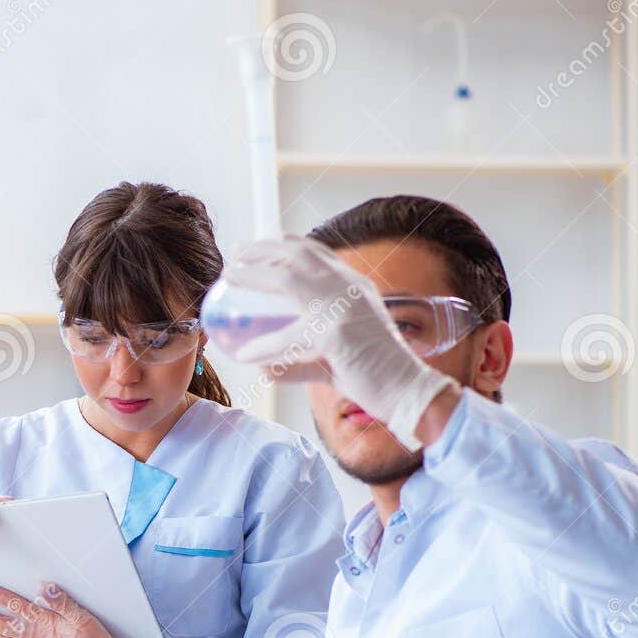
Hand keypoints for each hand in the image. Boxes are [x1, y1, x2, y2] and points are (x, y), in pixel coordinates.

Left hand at [227, 237, 454, 446]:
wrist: (408, 392)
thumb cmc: (372, 377)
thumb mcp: (332, 360)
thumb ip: (300, 359)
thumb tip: (265, 370)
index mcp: (354, 286)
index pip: (318, 253)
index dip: (287, 244)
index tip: (262, 244)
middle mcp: (350, 288)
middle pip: (299, 254)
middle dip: (263, 248)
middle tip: (236, 252)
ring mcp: (344, 306)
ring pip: (288, 281)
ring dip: (254, 276)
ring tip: (229, 276)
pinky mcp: (337, 333)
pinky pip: (288, 338)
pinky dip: (264, 347)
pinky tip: (244, 356)